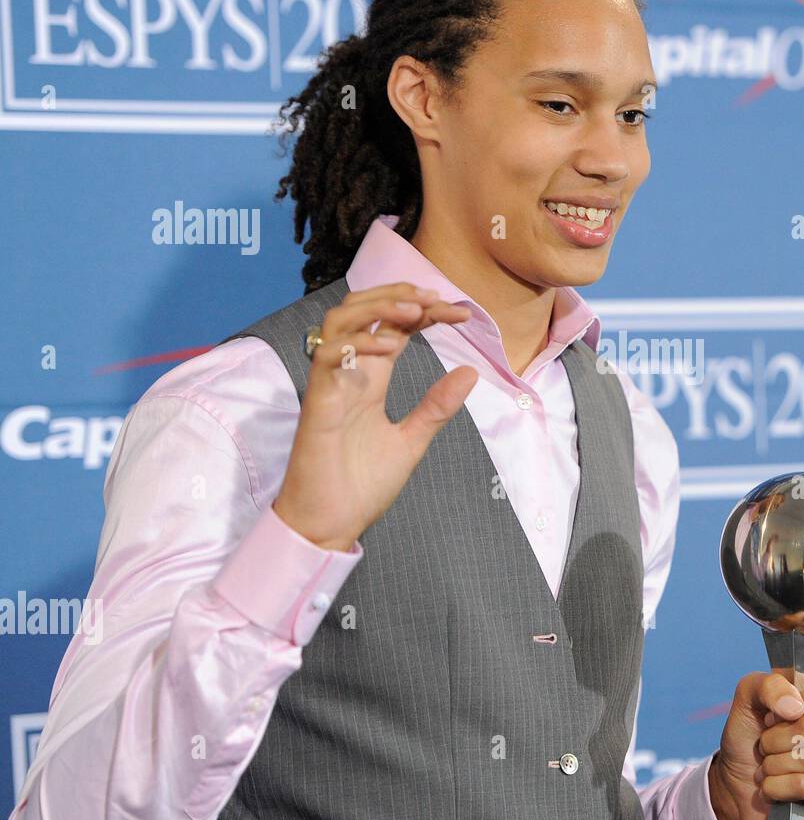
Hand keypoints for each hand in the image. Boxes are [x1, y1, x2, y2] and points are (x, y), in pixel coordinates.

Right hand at [273, 282, 477, 550]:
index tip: (461, 313)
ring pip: (340, 320)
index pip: (395, 327)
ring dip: (377, 308)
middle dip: (399, 295)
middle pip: (363, 309)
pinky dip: (357, 344)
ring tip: (415, 312)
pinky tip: (389, 350)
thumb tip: (471, 372)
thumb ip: (437, 407)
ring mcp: (331, 384)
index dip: (424, 310)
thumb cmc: (361, 485)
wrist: (331, 524)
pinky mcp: (317, 402)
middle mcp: (350, 373)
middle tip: (437, 299)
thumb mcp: (412, 441)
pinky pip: (327, 356)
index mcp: (371, 379)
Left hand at [708, 672, 803, 819]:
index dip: (785, 709)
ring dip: (773, 765)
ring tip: (768, 769)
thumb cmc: (753, 737)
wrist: (742, 785)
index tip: (771, 719)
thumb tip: (794, 707)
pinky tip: (773, 789)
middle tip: (765, 748)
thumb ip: (769, 686)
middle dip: (774, 741)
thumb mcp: (751, 697)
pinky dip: (778, 787)